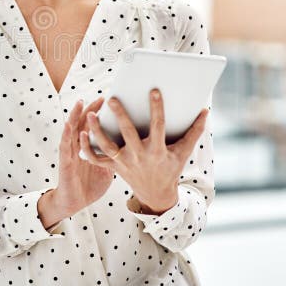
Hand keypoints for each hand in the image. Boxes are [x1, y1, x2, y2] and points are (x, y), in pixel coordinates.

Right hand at [49, 97, 115, 217]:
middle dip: (90, 109)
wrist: (75, 203)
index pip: (92, 124)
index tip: (108, 100)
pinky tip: (70, 126)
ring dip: (75, 116)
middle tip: (101, 98)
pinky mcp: (65, 162)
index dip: (98, 112)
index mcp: (87, 146)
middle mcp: (77, 146)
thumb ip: (115, 155)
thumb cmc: (90, 186)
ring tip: (81, 103)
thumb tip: (134, 145)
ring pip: (71, 130)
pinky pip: (65, 147)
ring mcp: (70, 152)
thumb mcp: (107, 168)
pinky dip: (67, 135)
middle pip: (82, 122)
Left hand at [80, 89, 208, 214]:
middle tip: (112, 98)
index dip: (157, 108)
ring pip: (107, 146)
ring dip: (97, 131)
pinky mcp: (113, 167)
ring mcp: (124, 162)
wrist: (156, 194)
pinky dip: (87, 149)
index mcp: (157, 150)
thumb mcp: (183, 152)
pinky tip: (80, 134)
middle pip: (128, 134)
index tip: (154, 90)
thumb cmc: (170, 168)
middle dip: (120, 116)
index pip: (158, 126)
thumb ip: (194, 131)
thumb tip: (205, 111)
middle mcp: (139, 156)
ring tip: (90, 115)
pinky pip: (97, 158)